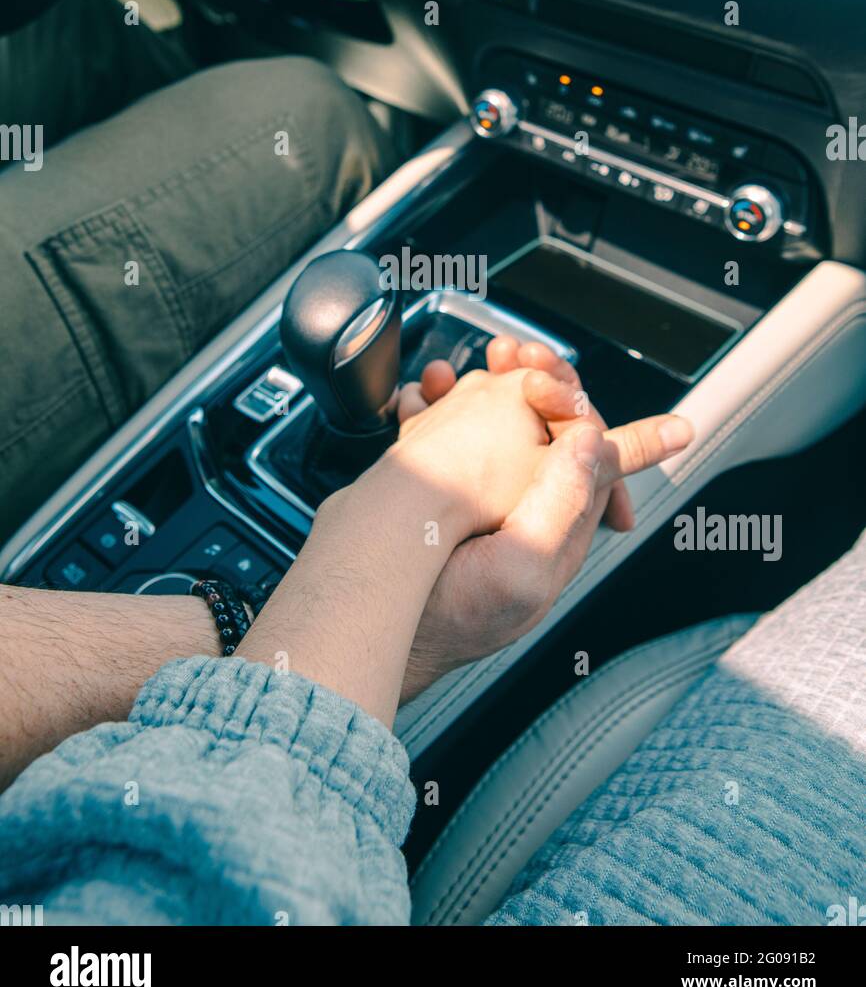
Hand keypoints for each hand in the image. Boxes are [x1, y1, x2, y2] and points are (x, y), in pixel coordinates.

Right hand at [398, 341, 693, 698]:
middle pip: (547, 428)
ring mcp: (485, 502)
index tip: (549, 373)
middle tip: (505, 353)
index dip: (577, 404)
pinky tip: (421, 396)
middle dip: (529, 383)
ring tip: (455, 370)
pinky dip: (440, 410)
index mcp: (560, 527)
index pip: (593, 452)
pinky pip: (455, 441)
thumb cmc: (453, 620)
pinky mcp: (443, 499)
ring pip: (500, 428)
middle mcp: (528, 511)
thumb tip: (594, 440)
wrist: (378, 634)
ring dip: (483, 389)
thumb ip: (562, 502)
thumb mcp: (523, 569)